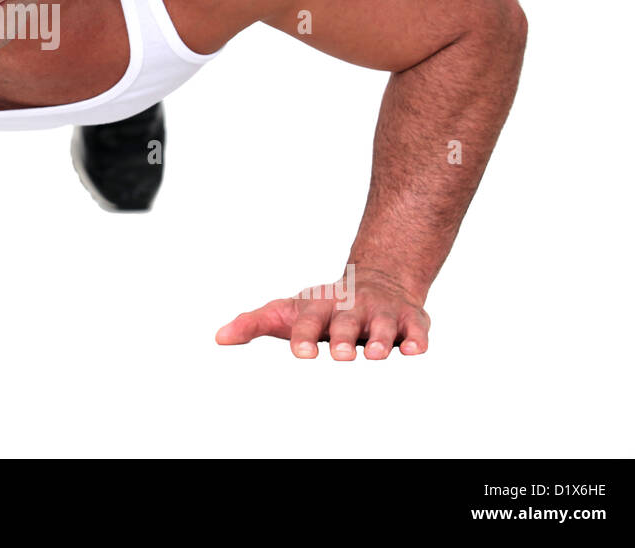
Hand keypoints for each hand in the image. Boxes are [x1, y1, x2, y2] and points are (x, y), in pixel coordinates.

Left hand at [215, 271, 429, 359]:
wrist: (375, 280)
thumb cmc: (323, 307)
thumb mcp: (286, 312)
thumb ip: (252, 323)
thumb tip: (218, 337)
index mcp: (319, 308)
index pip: (308, 321)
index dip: (304, 336)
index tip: (301, 353)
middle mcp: (350, 308)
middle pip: (346, 323)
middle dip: (343, 337)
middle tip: (338, 353)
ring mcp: (381, 312)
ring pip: (382, 326)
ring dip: (380, 339)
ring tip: (375, 354)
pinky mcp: (410, 320)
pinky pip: (416, 330)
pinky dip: (416, 339)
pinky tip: (413, 349)